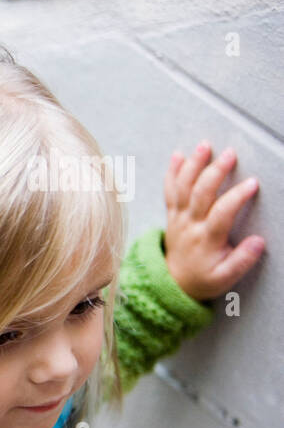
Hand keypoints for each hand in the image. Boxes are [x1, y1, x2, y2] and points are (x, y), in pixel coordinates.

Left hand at [163, 142, 264, 301]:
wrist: (173, 282)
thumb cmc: (204, 278)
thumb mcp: (225, 277)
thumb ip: (242, 260)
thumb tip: (258, 242)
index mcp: (206, 239)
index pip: (221, 213)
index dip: (236, 197)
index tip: (252, 183)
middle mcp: (189, 225)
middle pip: (200, 194)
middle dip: (215, 172)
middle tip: (229, 153)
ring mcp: (178, 217)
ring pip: (183, 188)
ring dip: (193, 165)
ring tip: (204, 146)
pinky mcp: (172, 214)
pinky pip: (169, 191)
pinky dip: (172, 172)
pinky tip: (178, 155)